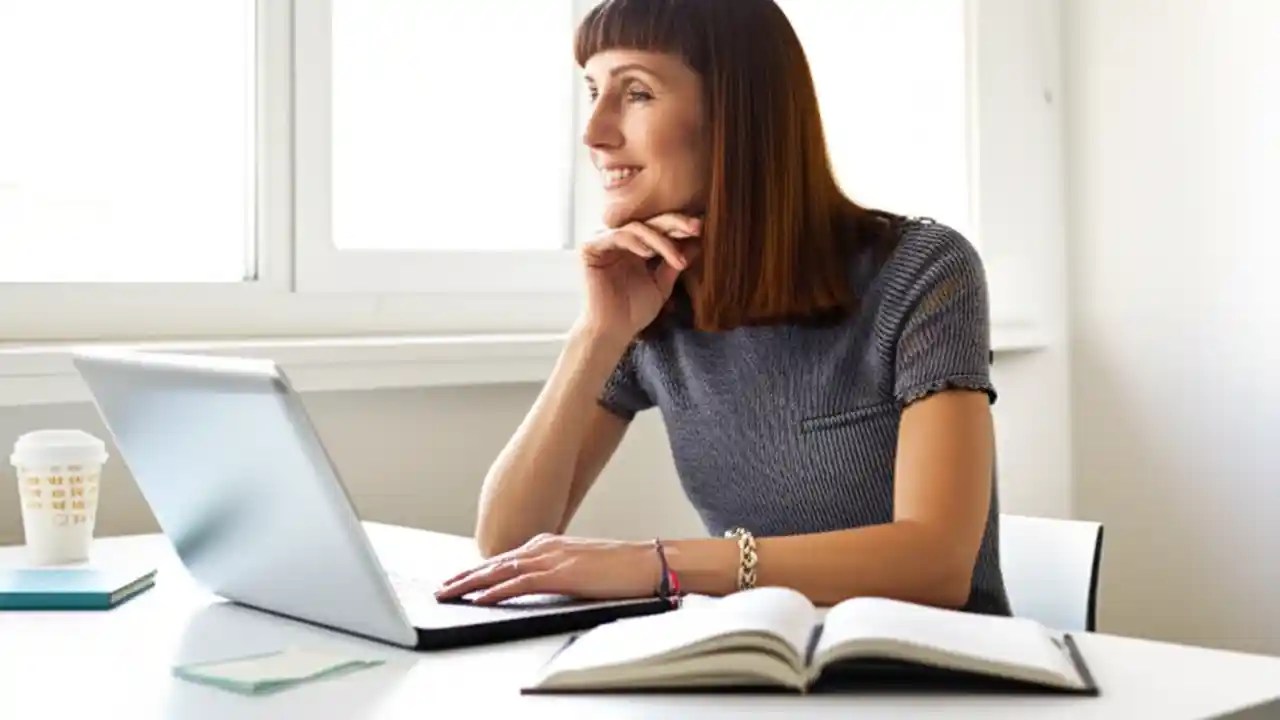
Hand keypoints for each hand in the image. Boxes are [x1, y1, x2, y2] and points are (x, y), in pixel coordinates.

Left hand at [434, 534, 661, 605]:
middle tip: (442, 589)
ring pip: (499, 571)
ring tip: (448, 594)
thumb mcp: (581, 565)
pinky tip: (478, 599)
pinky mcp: (559, 574)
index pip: (505, 558)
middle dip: (465, 577)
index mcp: (549, 544)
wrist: (646, 562)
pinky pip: (518, 584)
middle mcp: (545, 547)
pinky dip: (494, 592)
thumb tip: (542, 582)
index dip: (479, 570)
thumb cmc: (621, 567)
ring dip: (470, 584)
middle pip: (495, 562)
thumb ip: (558, 570)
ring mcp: (551, 559)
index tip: (460, 581)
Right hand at [578, 213, 701, 341]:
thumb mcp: (662, 284)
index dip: (680, 227)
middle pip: (650, 221)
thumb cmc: (635, 311)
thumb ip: (675, 262)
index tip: (702, 229)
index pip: (660, 227)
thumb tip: (698, 241)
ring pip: (637, 227)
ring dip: (661, 240)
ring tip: (677, 258)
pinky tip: (649, 253)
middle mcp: (619, 239)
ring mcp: (604, 241)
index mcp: (635, 245)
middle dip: (675, 223)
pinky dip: (635, 241)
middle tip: (696, 227)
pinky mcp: (590, 247)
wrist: (614, 331)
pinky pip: (617, 236)